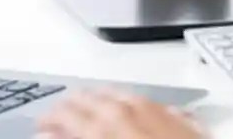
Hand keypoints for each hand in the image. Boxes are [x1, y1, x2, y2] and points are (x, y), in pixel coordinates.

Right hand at [38, 90, 205, 138]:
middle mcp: (135, 114)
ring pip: (128, 97)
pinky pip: (156, 105)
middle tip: (61, 111)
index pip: (69, 114)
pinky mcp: (190, 124)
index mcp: (106, 128)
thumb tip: (47, 135)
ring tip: (94, 101)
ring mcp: (165, 115)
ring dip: (107, 98)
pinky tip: (137, 107)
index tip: (42, 124)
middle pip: (97, 101)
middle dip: (76, 104)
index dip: (52, 119)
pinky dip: (140, 105)